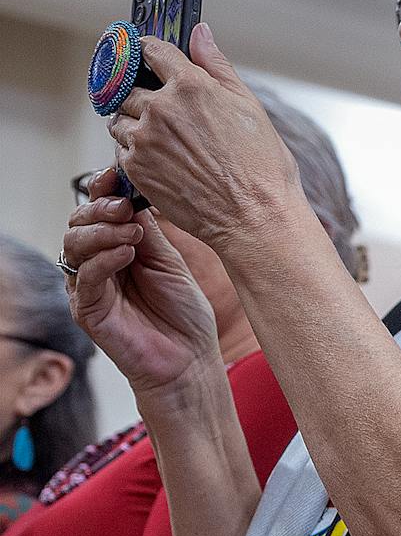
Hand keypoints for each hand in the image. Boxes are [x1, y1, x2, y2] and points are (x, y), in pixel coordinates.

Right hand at [62, 188, 220, 397]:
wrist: (191, 359)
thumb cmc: (184, 314)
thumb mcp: (171, 263)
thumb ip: (151, 232)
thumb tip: (134, 193)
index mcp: (117, 248)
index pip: (98, 212)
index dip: (102, 191)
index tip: (115, 176)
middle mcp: (97, 264)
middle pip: (79, 223)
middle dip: (100, 209)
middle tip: (125, 207)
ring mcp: (88, 286)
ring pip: (74, 245)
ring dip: (101, 232)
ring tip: (132, 232)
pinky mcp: (86, 309)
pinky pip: (85, 277)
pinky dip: (104, 260)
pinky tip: (126, 254)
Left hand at [105, 25, 308, 252]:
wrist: (256, 218)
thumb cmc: (263, 169)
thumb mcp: (249, 107)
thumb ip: (217, 66)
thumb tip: (200, 33)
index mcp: (190, 85)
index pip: (150, 50)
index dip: (146, 51)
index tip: (144, 57)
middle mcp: (161, 107)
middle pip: (128, 87)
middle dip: (141, 96)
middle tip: (163, 114)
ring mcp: (144, 138)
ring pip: (119, 119)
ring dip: (134, 125)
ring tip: (164, 142)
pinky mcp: (135, 167)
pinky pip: (121, 149)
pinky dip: (135, 152)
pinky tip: (163, 163)